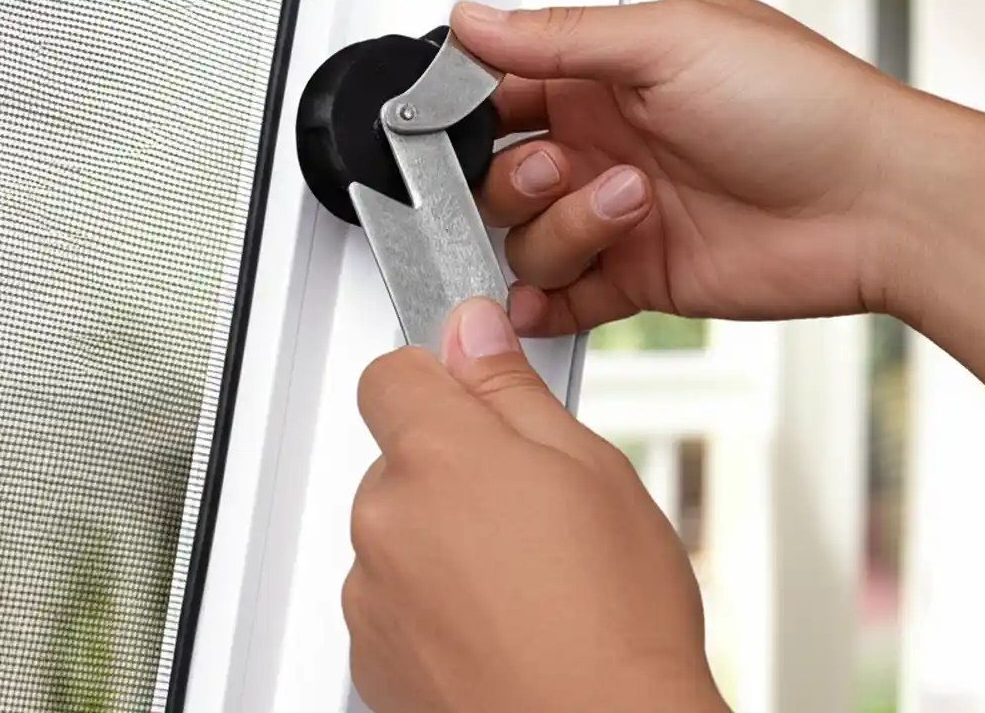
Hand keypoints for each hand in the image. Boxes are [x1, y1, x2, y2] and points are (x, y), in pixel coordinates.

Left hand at [346, 299, 726, 711]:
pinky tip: (496, 623)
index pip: (391, 374)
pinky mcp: (370, 652)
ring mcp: (370, 592)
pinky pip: (390, 598)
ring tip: (522, 581)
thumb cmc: (614, 624)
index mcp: (439, 457)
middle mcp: (386, 520)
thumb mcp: (589, 469)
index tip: (471, 394)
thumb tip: (473, 332)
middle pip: (398, 459)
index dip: (437, 378)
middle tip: (529, 509)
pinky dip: (429, 603)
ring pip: (397, 532)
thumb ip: (512, 389)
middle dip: (452, 469)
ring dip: (440, 541)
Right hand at [457, 0, 911, 333]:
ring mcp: (617, 217)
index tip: (453, 131)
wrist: (877, 205)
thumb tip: (473, 19)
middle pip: (498, 178)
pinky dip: (544, 307)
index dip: (468, 116)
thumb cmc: (802, 107)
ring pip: (528, 242)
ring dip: (561, 234)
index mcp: (605, 79)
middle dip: (514, 183)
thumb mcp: (672, 42)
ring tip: (628, 209)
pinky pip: (561, 302)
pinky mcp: (636, 277)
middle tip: (559, 170)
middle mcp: (604, 146)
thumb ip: (561, 38)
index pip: (500, 95)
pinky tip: (552, 299)